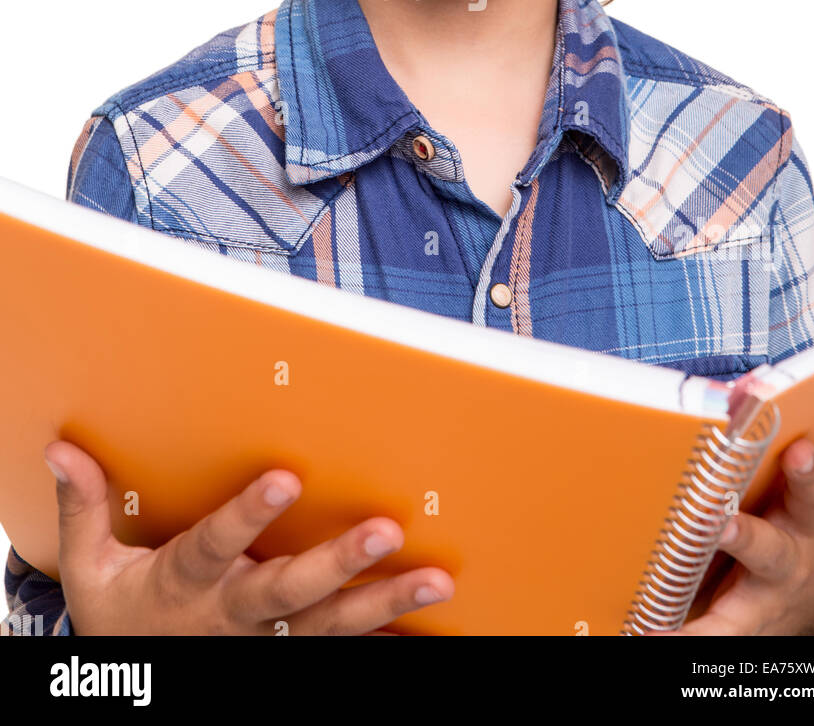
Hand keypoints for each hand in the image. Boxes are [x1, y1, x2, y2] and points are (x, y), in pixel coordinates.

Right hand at [45, 440, 454, 635]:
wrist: (136, 676)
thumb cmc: (121, 611)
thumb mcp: (90, 567)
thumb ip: (85, 508)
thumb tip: (63, 451)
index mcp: (184, 582)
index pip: (216, 544)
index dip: (248, 515)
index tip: (284, 477)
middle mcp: (232, 614)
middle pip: (287, 591)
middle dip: (337, 564)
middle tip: (384, 530)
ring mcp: (266, 642)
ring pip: (330, 625)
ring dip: (385, 602)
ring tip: (436, 578)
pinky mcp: (289, 657)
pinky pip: (342, 650)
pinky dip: (386, 638)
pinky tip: (427, 623)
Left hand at [646, 433, 813, 635]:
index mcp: (811, 518)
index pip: (813, 489)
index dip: (806, 471)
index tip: (797, 451)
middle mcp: (787, 561)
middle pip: (767, 549)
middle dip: (745, 537)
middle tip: (721, 523)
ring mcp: (763, 602)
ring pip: (733, 617)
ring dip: (701, 623)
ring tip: (660, 630)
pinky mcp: (740, 630)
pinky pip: (709, 642)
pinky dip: (677, 645)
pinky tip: (643, 640)